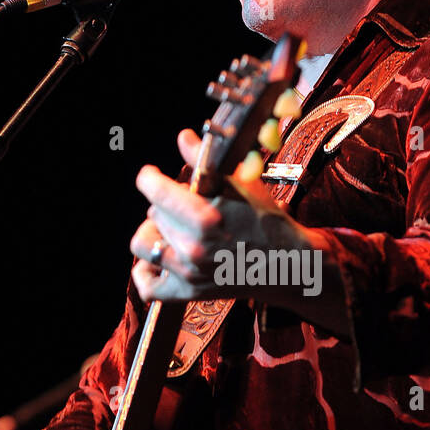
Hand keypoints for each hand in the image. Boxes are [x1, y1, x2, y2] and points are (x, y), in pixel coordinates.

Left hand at [130, 128, 311, 305]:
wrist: (287, 264)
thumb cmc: (266, 221)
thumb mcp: (241, 184)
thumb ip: (206, 160)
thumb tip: (184, 137)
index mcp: (204, 216)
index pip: (153, 189)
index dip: (149, 177)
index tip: (152, 174)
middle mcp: (192, 246)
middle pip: (153, 213)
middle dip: (165, 205)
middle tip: (182, 205)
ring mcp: (188, 272)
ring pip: (143, 244)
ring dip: (153, 233)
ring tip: (169, 229)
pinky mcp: (188, 292)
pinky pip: (147, 287)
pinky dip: (145, 273)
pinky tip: (158, 260)